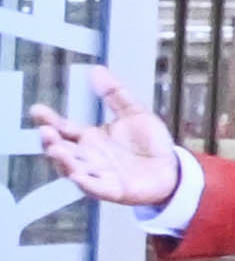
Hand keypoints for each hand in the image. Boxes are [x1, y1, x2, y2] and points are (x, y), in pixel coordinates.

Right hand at [23, 67, 178, 209]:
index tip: (37, 110)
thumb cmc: (148, 143)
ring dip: (63, 161)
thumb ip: (115, 93)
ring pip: (74, 169)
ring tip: (55, 150)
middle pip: (62, 150)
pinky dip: (86, 183)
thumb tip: (96, 70)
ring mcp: (98, 174)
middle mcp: (88, 157)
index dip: (49, 120)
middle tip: (45, 131)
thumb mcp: (134, 112)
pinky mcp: (113, 190)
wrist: (171, 169)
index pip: (63, 128)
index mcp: (89, 138)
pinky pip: (96, 188)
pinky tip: (78, 176)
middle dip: (51, 141)